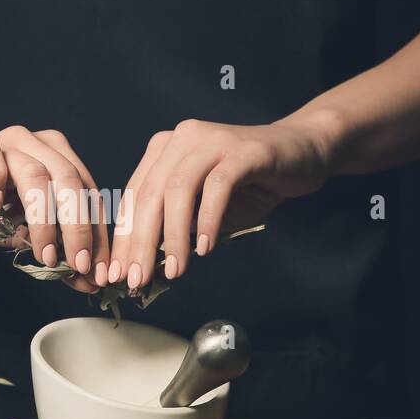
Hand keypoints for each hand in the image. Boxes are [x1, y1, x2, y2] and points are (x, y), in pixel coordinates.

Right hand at [0, 126, 110, 291]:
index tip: (99, 272)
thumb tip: (88, 281)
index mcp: (61, 159)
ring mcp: (7, 141)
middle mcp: (38, 144)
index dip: (97, 234)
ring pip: (36, 172)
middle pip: (70, 180)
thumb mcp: (29, 238)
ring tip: (43, 255)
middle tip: (77, 265)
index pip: (89, 194)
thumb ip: (59, 254)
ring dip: (44, 219)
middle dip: (78, 228)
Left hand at [107, 116, 340, 289]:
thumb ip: (179, 227)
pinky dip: (208, 220)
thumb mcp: (206, 208)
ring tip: (175, 271)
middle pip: (150, 195)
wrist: (302, 152)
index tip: (117, 274)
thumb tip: (148, 264)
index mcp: (164, 149)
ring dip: (173, 237)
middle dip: (140, 243)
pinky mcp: (243, 151)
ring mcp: (211, 141)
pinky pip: (217, 187)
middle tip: (137, 279)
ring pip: (178, 191)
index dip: (123, 238)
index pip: (135, 197)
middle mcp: (182, 139)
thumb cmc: (250, 183)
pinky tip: (205, 248)